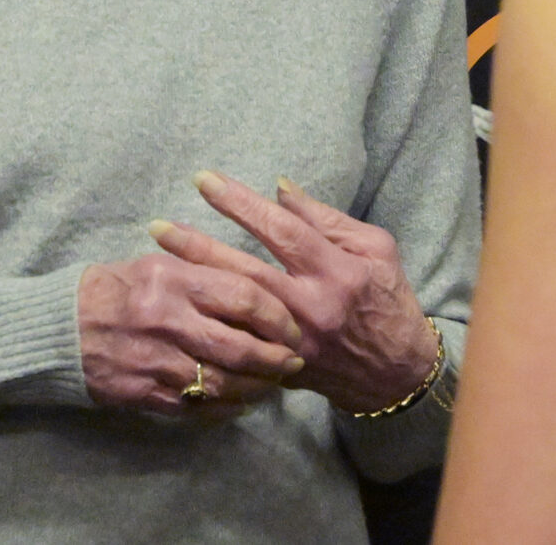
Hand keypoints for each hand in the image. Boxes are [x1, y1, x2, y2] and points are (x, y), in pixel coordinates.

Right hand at [76, 251, 305, 419]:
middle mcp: (168, 321)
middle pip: (238, 346)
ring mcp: (155, 361)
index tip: (292, 326)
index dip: (277, 316)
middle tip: (293, 362)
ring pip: (221, 383)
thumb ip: (204, 271)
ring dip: (255, 388)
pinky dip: (223, 409)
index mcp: (175, 281)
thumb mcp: (157, 264)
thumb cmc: (114, 288)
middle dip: (275, 359)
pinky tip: (239, 405)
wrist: (57, 327)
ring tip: (273, 385)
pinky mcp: (143, 393)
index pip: (243, 297)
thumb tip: (256, 285)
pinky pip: (194, 408)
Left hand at [156, 172, 441, 416]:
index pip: (282, 229)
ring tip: (160, 258)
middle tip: (160, 226)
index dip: (242, 204)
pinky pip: (241, 345)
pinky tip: (180, 307)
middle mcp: (311, 308)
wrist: (396, 373)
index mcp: (337, 272)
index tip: (206, 182)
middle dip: (200, 246)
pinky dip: (210, 324)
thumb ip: (327, 220)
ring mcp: (293, 343)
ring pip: (236, 309)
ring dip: (197, 281)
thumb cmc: (389, 299)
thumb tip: (280, 188)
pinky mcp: (282, 368)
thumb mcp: (375, 248)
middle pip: (246, 272)